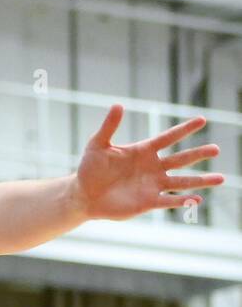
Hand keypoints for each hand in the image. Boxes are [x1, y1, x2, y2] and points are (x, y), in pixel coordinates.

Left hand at [75, 105, 222, 219]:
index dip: (184, 129)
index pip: (168, 138)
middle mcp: (152, 167)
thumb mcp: (97, 144)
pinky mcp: (148, 202)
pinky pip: (169, 201)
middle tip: (217, 149)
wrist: (84, 194)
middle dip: (198, 154)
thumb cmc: (90, 168)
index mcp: (142, 151)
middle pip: (180, 159)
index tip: (201, 120)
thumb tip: (118, 105)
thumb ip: (109, 126)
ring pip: (182, 182)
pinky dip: (183, 200)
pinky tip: (197, 199)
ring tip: (221, 179)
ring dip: (200, 181)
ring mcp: (153, 185)